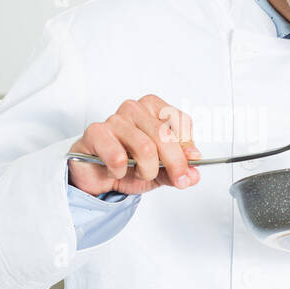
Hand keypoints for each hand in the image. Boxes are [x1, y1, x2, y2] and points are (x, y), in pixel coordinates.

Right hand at [68, 94, 202, 194]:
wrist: (96, 175)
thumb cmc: (129, 165)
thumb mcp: (161, 170)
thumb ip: (179, 170)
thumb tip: (194, 174)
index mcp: (153, 108)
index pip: (182, 121)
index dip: (188, 149)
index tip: (187, 166)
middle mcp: (134, 108)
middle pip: (165, 135)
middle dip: (175, 164)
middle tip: (177, 180)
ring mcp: (114, 119)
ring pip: (144, 148)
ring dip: (146, 171)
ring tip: (138, 173)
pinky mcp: (95, 132)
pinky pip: (117, 157)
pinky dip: (120, 172)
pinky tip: (115, 170)